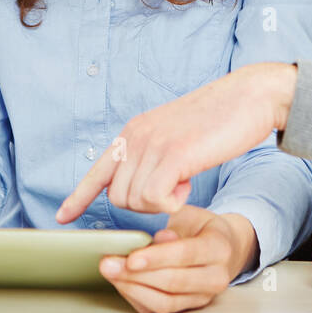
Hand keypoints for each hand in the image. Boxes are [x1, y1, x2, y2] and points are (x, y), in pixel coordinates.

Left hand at [57, 63, 294, 221]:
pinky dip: (172, 202)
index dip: (79, 196)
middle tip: (175, 186)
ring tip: (185, 178)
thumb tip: (141, 186)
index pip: (99, 170)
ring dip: (162, 202)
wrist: (248, 96)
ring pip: (134, 201)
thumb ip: (153, 155)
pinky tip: (189, 182)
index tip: (63, 216)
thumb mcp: (173, 134)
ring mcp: (152, 144)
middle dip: (145, 204)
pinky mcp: (173, 153)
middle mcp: (136, 136)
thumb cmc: (218, 119)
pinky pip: (155, 199)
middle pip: (118, 197)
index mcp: (134, 131)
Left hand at [98, 205, 258, 312]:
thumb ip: (170, 225)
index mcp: (219, 248)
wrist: (221, 247)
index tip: (131, 257)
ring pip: (165, 301)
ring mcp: (202, 297)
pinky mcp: (187, 308)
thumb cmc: (199, 227)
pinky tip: (120, 282)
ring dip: (133, 288)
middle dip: (137, 275)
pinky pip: (158, 309)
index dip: (157, 257)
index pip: (186, 255)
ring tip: (111, 272)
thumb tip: (151, 240)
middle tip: (109, 264)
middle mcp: (215, 277)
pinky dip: (136, 296)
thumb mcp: (187, 215)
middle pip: (173, 282)